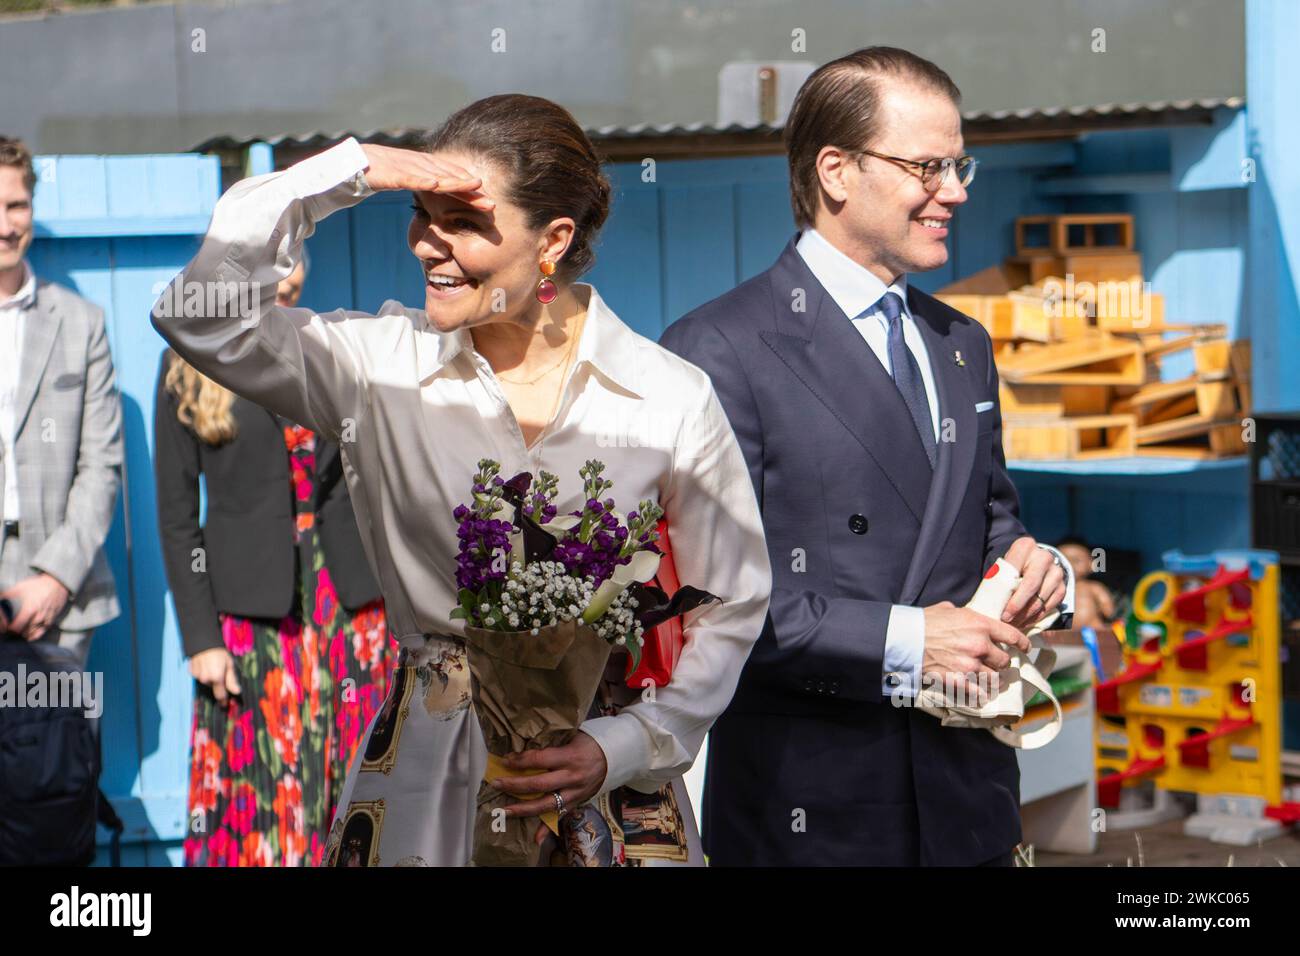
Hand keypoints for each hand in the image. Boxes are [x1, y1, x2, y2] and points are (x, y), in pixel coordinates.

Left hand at [0, 573, 69, 640]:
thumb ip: (7, 595)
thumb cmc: (37, 585)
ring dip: (24, 634)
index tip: (5, 627)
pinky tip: (28, 635)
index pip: (16, 627)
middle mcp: (38, 617)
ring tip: (18, 632)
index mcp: (29, 609)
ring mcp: (46, 619)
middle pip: (24, 632)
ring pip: (32, 634)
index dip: (9, 629)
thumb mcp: (20, 587)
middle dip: (15, 633)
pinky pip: (42, 632)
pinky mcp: (52, 620)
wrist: (57, 584)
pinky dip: (34, 635)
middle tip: (10, 629)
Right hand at [189, 647, 241, 704]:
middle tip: (220, 670)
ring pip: (206, 681)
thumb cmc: (219, 653)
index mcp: (217, 678)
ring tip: (212, 665)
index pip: (220, 694)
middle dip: (217, 682)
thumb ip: (232, 680)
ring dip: (210, 677)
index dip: (223, 700)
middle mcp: (205, 679)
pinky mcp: (191, 672)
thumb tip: (237, 692)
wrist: (203, 642)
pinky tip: (205, 665)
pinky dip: (202, 673)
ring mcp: (197, 676)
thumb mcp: (229, 664)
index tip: (225, 705)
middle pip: (213, 686)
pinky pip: (199, 676)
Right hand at [358, 144, 494, 209]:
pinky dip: (421, 180)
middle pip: (449, 177)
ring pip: (433, 176)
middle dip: (471, 189)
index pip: (451, 179)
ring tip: (473, 186)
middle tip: (491, 202)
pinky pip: (407, 178)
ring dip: (454, 182)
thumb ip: (422, 182)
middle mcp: (418, 165)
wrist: (351, 161)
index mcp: (424, 168)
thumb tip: (438, 191)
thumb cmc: (379, 172)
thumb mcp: (405, 178)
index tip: (489, 203)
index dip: (470, 190)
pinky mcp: (389, 173)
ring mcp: (404, 168)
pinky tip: (435, 184)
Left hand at [491, 731, 607, 827]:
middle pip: (538, 784)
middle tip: (496, 783)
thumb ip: (551, 744)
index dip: (520, 761)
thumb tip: (524, 747)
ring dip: (523, 808)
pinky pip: (559, 816)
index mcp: (570, 756)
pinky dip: (547, 829)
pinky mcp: (576, 802)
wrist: (615, 757)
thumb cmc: (590, 742)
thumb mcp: (572, 736)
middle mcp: (572, 776)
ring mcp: (574, 792)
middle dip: (514, 785)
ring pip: (546, 804)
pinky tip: (535, 838)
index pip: (539, 760)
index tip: (505, 760)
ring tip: (505, 810)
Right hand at [921, 601, 1032, 702]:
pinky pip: (978, 693)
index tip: (1025, 647)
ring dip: (992, 679)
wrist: (906, 638)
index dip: (1023, 643)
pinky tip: (980, 694)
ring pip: (994, 679)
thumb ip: (966, 615)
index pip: (1013, 635)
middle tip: (997, 664)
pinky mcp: (958, 680)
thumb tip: (970, 618)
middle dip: (1001, 663)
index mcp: (980, 625)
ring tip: (990, 680)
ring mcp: (970, 665)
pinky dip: (980, 695)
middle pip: (1004, 661)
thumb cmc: (924, 621)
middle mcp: (979, 645)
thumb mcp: (949, 609)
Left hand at [999, 536, 1065, 629]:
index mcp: (1025, 546)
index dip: (1008, 594)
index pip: (1015, 570)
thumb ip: (998, 581)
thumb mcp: (1001, 569)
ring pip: (1041, 598)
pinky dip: (1037, 616)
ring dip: (1027, 615)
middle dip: (1018, 606)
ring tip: (1014, 624)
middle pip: (1031, 585)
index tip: (1001, 612)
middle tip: (1007, 620)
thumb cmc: (1009, 569)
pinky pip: (1050, 605)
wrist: (1030, 565)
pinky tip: (1026, 621)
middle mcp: (1044, 556)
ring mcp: (1056, 571)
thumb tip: (989, 604)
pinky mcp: (1063, 585)